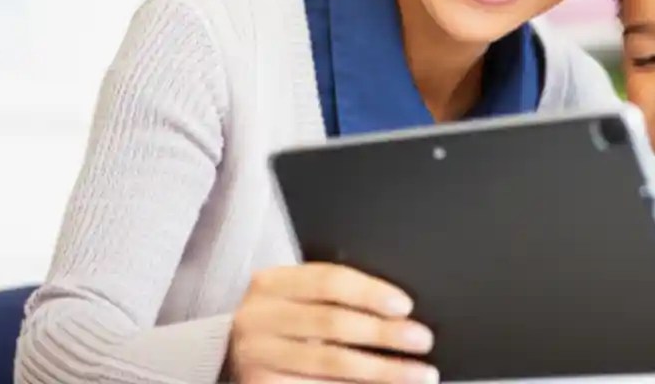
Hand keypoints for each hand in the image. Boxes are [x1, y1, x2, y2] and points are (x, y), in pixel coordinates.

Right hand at [229, 263, 437, 383]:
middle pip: (332, 322)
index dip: (370, 292)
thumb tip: (398, 308)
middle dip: (384, 333)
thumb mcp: (296, 296)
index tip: (405, 306)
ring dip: (381, 371)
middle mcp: (258, 318)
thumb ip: (335, 294)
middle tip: (422, 339)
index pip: (328, 280)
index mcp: (271, 283)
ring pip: (330, 362)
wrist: (232, 354)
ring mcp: (257, 358)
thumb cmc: (283, 320)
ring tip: (418, 374)